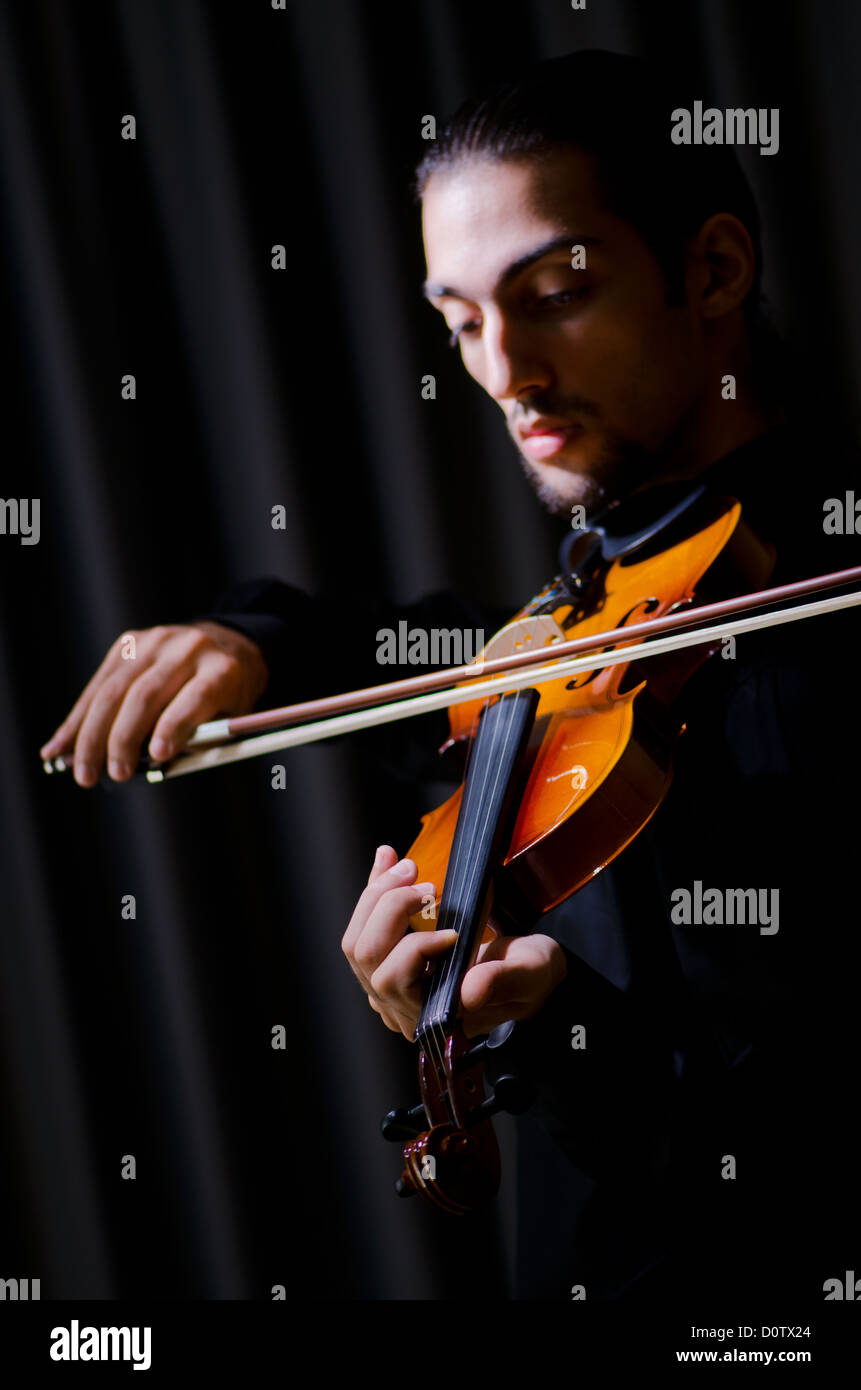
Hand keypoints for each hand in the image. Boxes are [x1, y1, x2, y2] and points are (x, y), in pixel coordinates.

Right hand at [40, 620, 268, 786]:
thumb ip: (197, 738)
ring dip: (91, 735)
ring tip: (83, 771)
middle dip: (121, 739)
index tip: (157, 757)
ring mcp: (155, 641)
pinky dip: (79, 718)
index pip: (196, 696)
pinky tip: (62, 746)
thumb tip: (147, 764)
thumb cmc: (229, 693)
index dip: (174, 726)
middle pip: (145, 694)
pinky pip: (99, 683)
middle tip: (111, 776)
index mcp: (222, 669)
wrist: (227, 643)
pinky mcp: (130, 642)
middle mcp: (187, 649)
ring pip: (114, 689)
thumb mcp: (231, 717)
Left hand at [342, 845, 567, 1039]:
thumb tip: (469, 991)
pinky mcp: (387, 962)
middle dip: (391, 908)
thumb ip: (503, 981)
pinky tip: (387, 861)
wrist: (526, 970)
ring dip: (377, 896)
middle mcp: (402, 1007)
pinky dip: (373, 892)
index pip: (394, 981)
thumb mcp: (531, 974)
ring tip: (408, 868)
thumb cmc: (529, 974)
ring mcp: (389, 987)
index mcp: (434, 1017)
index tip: (454, 929)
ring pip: (356, 942)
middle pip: (367, 956)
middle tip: (427, 884)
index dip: (415, 946)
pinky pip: (363, 928)